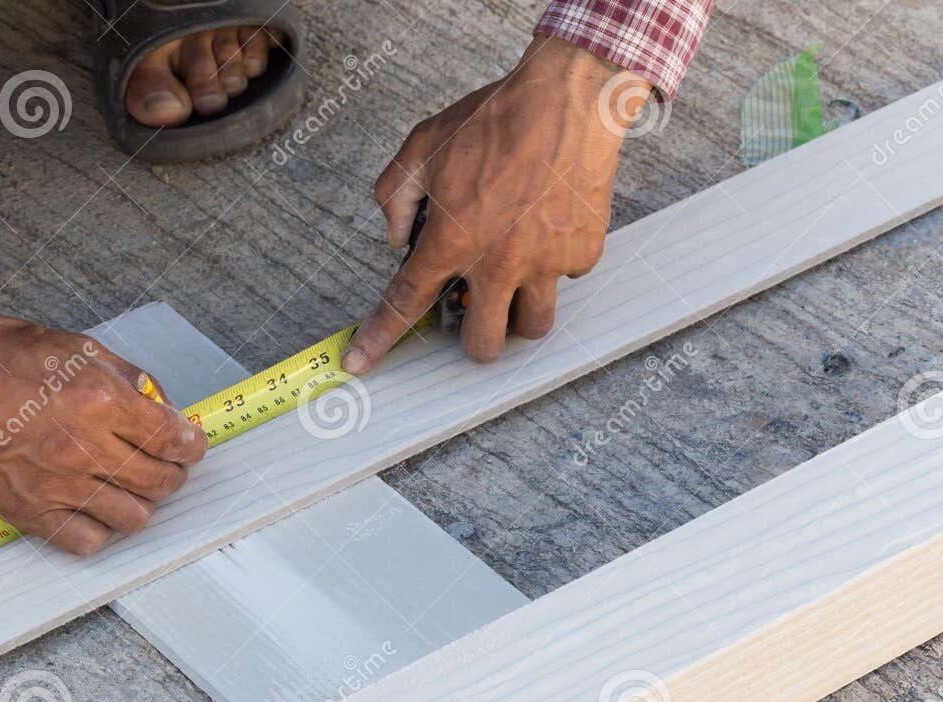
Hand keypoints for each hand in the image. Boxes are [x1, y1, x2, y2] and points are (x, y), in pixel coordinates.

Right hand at [0, 315, 206, 554]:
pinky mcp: (30, 511)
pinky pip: (86, 542)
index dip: (191, 445)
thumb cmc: (1, 358)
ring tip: (131, 488)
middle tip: (165, 465)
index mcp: (101, 402)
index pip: (173, 439)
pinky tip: (95, 511)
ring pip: (133, 518)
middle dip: (173, 473)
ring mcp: (57, 486)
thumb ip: (127, 376)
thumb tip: (159, 404)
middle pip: (160, 482)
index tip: (189, 445)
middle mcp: (85, 449)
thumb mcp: (77, 346)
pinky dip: (100, 531)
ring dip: (141, 503)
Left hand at [342, 35, 651, 371]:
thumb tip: (395, 238)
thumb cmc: (495, 119)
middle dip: (475, 338)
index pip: (406, 304)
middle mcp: (497, 263)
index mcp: (452, 241)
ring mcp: (544, 262)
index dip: (378, 339)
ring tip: (514, 282)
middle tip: (473, 311)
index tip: (360, 362)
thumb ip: (394, 196)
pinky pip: (565, 279)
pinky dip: (554, 265)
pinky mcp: (582, 252)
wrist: (569, 97)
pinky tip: (547, 230)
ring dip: (518, 315)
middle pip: (484, 344)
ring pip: (533, 326)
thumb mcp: (422, 146)